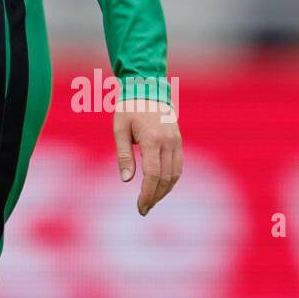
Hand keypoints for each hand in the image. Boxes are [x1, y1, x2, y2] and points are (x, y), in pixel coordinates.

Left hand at [113, 98, 181, 215]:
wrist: (147, 88)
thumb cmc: (128, 108)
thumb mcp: (119, 129)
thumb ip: (123, 155)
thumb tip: (126, 180)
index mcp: (152, 139)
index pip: (153, 175)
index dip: (147, 194)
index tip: (140, 207)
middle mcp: (168, 142)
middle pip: (165, 179)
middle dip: (154, 197)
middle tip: (144, 209)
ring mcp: (176, 142)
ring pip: (175, 175)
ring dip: (164, 191)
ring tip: (151, 201)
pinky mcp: (179, 141)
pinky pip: (179, 166)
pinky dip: (171, 180)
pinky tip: (161, 187)